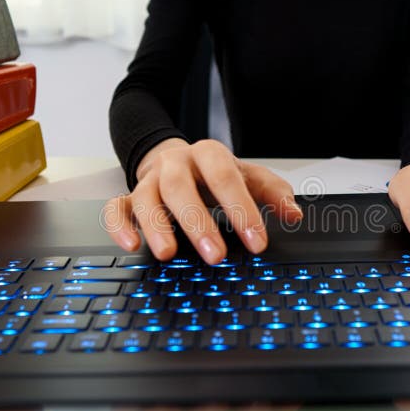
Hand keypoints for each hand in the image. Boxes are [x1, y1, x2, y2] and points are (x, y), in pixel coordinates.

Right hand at [104, 138, 302, 263]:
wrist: (176, 160)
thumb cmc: (214, 174)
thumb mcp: (247, 176)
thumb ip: (271, 192)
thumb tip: (293, 213)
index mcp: (209, 155)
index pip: (226, 178)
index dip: (242, 209)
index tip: (257, 242)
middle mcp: (175, 164)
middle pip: (182, 188)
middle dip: (198, 223)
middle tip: (214, 255)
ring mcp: (149, 180)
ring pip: (146, 198)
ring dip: (156, 226)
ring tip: (167, 254)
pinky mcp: (129, 197)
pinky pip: (116, 209)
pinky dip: (120, 226)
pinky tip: (131, 246)